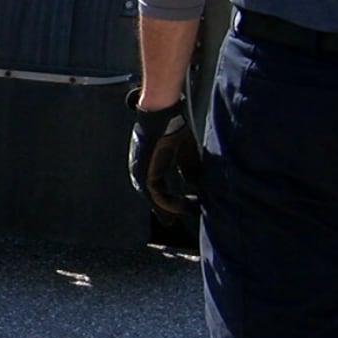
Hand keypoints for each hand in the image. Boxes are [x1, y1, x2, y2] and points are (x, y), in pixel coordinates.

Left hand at [126, 89, 201, 219]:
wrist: (164, 114)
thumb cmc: (173, 127)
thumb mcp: (185, 152)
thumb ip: (189, 168)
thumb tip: (197, 184)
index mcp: (150, 164)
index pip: (158, 188)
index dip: (169, 201)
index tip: (181, 209)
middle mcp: (142, 170)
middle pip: (153, 196)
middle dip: (165, 210)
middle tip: (172, 223)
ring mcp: (141, 171)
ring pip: (153, 198)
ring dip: (167, 209)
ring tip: (179, 216)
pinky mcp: (143, 172)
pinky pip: (154, 194)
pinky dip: (167, 203)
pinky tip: (180, 207)